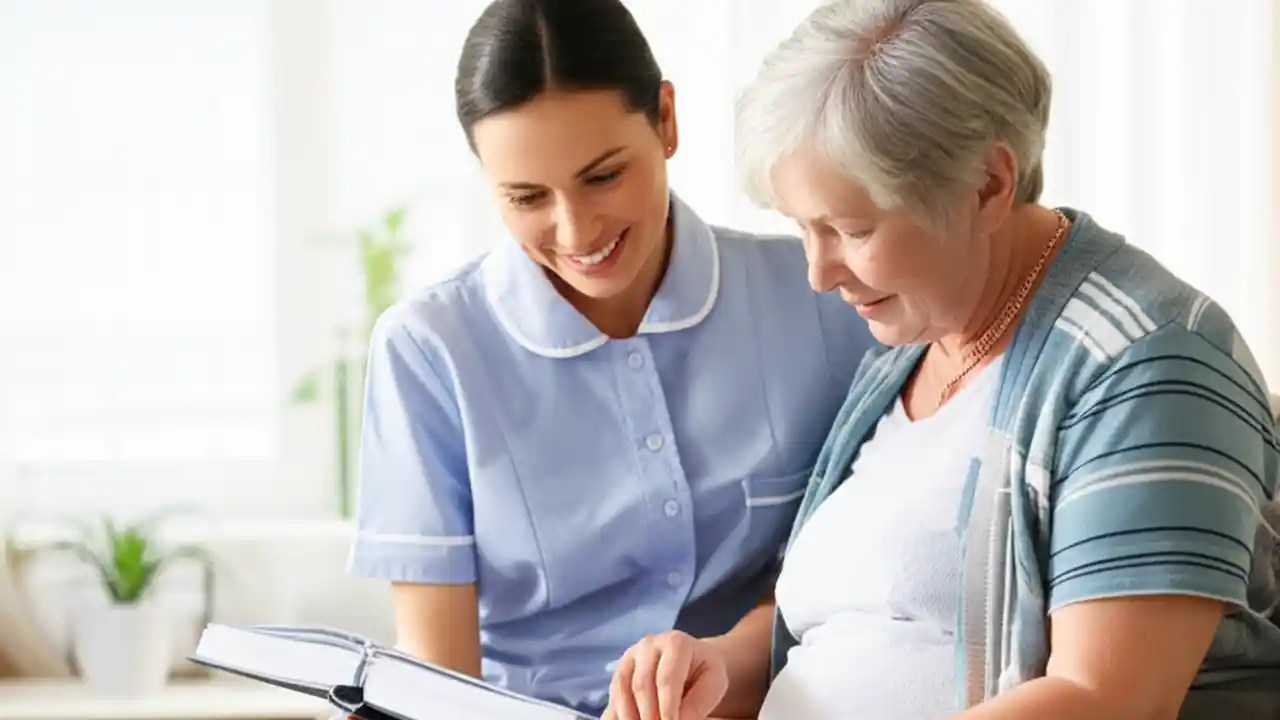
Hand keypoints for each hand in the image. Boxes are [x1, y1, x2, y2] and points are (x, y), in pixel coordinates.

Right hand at [603, 631, 728, 719]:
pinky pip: (612, 697)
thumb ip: (697, 704)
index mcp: (675, 643)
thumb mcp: (713, 684)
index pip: (667, 679)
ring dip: (630, 716)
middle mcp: (647, 646)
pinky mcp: (619, 673)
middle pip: (641, 685)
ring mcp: (629, 658)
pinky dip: (618, 715)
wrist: (693, 660)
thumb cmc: (704, 671)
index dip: (667, 707)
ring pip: (621, 689)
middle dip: (649, 715)